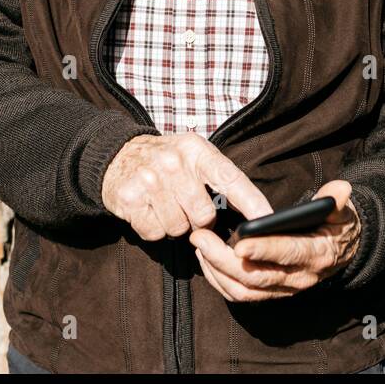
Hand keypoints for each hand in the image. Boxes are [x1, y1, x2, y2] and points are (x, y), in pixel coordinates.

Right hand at [101, 132, 274, 240]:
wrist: (116, 155)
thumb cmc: (166, 161)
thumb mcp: (194, 155)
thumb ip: (219, 178)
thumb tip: (253, 214)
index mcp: (197, 150)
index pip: (231, 179)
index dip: (252, 203)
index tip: (268, 221)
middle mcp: (174, 162)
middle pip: (204, 216)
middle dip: (198, 219)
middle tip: (185, 205)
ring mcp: (150, 180)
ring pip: (179, 228)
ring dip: (174, 225)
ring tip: (165, 205)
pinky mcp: (130, 199)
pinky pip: (155, 233)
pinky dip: (154, 229)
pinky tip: (148, 210)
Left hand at [189, 180, 359, 301]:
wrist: (342, 253)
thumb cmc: (336, 227)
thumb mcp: (342, 212)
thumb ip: (338, 201)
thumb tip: (339, 190)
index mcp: (317, 255)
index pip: (288, 253)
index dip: (264, 249)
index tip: (240, 242)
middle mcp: (299, 278)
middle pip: (257, 277)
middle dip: (224, 260)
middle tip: (201, 237)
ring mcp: (283, 289)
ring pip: (244, 290)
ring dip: (217, 271)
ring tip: (199, 246)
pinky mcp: (271, 293)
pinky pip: (240, 295)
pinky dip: (220, 281)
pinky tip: (206, 260)